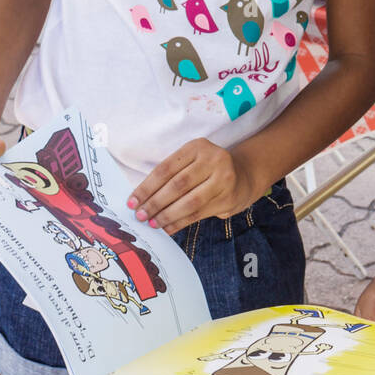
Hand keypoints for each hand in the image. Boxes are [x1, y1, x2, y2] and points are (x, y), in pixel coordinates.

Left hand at [127, 138, 258, 234]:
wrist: (242, 175)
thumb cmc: (206, 169)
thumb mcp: (191, 160)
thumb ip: (171, 175)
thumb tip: (141, 199)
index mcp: (197, 147)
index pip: (166, 168)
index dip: (147, 187)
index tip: (132, 201)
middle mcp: (213, 160)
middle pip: (177, 185)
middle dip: (155, 203)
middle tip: (140, 215)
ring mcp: (223, 179)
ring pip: (189, 202)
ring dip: (167, 215)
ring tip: (152, 223)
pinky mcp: (228, 198)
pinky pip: (198, 214)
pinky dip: (179, 222)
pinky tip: (167, 228)